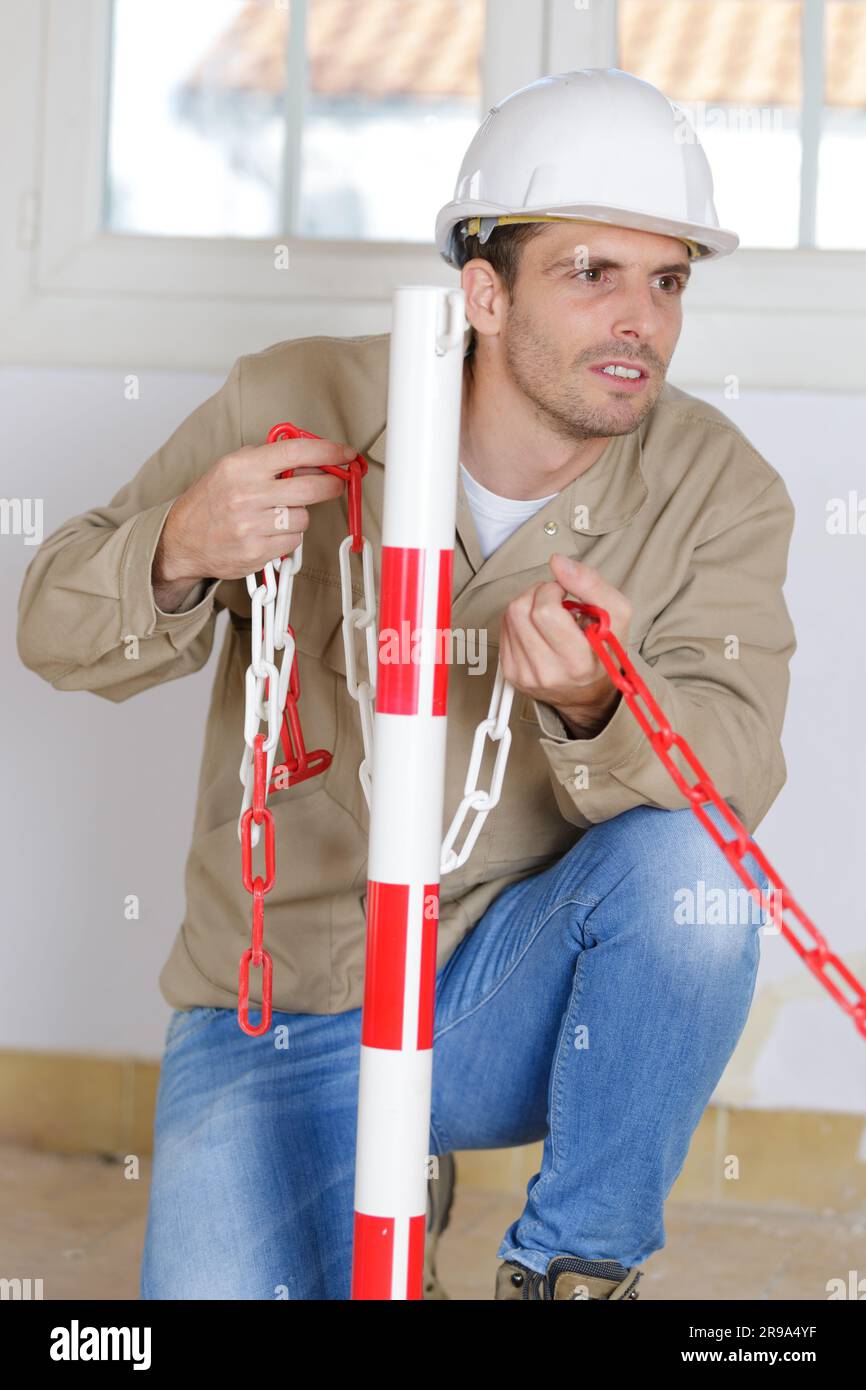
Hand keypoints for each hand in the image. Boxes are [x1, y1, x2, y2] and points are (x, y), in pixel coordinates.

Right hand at [153, 436, 354, 598]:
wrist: (181, 540)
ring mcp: (251, 526)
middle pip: (310, 488)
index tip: (345, 454)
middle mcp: (246, 494)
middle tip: (335, 483)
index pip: (295, 452)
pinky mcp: (256, 552)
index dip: (328, 451)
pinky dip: (288, 537)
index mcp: (241, 467)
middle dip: (331, 485)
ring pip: (303, 518)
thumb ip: (269, 461)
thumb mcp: (232, 469)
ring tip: (279, 514)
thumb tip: (313, 459)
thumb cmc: (210, 502)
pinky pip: (293, 542)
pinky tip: (270, 532)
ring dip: (299, 516)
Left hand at [499, 553, 631, 736]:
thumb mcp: (617, 615)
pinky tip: (536, 627)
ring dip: (526, 604)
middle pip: (520, 611)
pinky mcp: (511, 674)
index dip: (551, 590)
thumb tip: (558, 561)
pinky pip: (503, 630)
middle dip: (536, 593)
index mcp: (578, 661)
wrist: (589, 693)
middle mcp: (548, 673)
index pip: (544, 611)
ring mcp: (526, 675)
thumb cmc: (603, 651)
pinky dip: (518, 620)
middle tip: (554, 599)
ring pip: (509, 617)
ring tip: (546, 614)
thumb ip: (591, 583)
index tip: (563, 593)